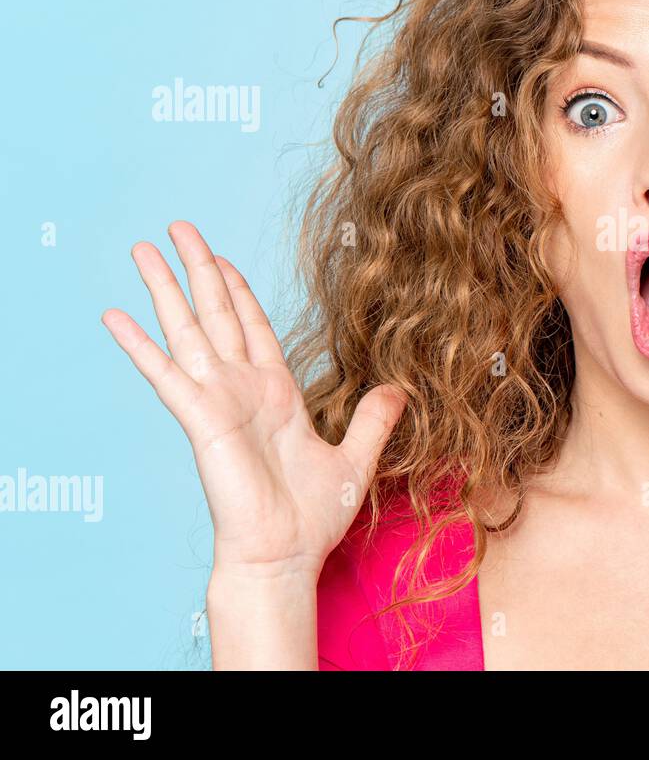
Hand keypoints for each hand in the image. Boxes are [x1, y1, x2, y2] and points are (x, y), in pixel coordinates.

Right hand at [102, 221, 405, 578]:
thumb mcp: (356, 458)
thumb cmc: (312, 518)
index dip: (238, 291)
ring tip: (142, 249)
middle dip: (199, 269)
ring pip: (187, 330)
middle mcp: (242, 389)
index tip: (222, 257)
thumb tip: (399, 389)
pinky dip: (140, 346)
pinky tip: (115, 317)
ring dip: (165, 289)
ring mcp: (218, 402)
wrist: (286, 555)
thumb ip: (374, 420)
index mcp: (275, 393)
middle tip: (178, 228)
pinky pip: (166, 375)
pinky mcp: (201, 420)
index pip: (252, 327)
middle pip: (216, 314)